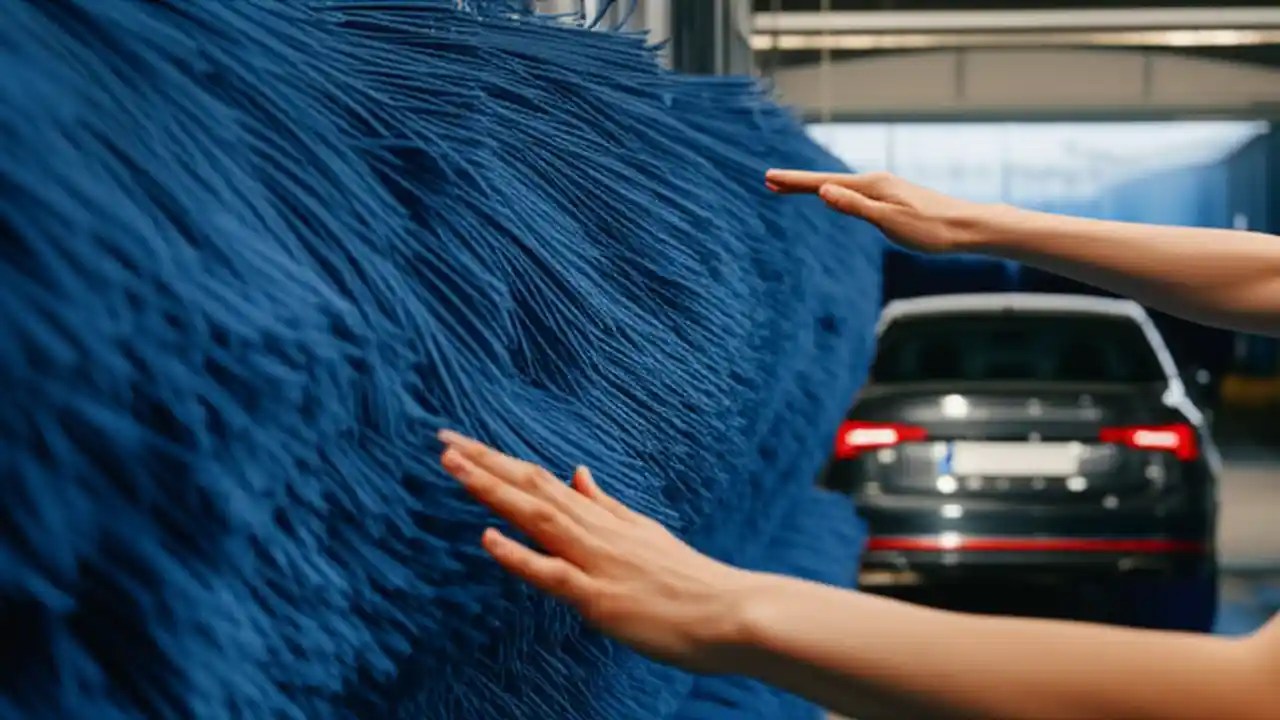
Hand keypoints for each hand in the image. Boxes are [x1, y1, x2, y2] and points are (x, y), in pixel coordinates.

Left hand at [437, 430, 759, 673]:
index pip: (541, 481)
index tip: (462, 443)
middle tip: (442, 438)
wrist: (733, 614)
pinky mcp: (600, 598)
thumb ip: (606, 506)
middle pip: (531, 489)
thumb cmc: (690, 582)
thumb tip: (576, 473)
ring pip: (536, 518)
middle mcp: (595, 532)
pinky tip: (488, 538)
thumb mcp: (645, 533)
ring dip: (492, 491)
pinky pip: (553, 574)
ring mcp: (596, 562)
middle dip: (484, 463)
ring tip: (454, 467)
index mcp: (603, 519)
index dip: (499, 461)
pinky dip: (519, 555)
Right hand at [765, 169, 996, 253]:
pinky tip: (833, 196)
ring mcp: (885, 189)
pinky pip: (853, 193)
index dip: (795, 182)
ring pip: (841, 186)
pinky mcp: (893, 198)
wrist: (966, 227)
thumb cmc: (930, 229)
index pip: (823, 183)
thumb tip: (823, 192)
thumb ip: (854, 206)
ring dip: (814, 187)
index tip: (769, 178)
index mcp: (871, 186)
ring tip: (792, 188)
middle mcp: (876, 182)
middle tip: (770, 182)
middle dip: (798, 183)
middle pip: (828, 182)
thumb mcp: (888, 221)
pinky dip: (834, 193)